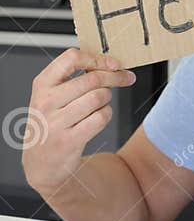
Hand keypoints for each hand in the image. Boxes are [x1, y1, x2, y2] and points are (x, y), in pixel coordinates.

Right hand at [23, 49, 135, 197]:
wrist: (41, 161)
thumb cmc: (52, 122)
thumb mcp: (52, 96)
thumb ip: (75, 77)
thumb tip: (111, 63)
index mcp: (42, 84)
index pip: (71, 58)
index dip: (97, 59)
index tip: (113, 63)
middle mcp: (46, 101)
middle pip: (92, 79)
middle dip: (114, 77)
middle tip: (125, 78)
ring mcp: (56, 122)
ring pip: (99, 97)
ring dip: (107, 99)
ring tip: (100, 104)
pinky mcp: (69, 140)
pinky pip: (101, 118)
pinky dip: (106, 115)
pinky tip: (98, 118)